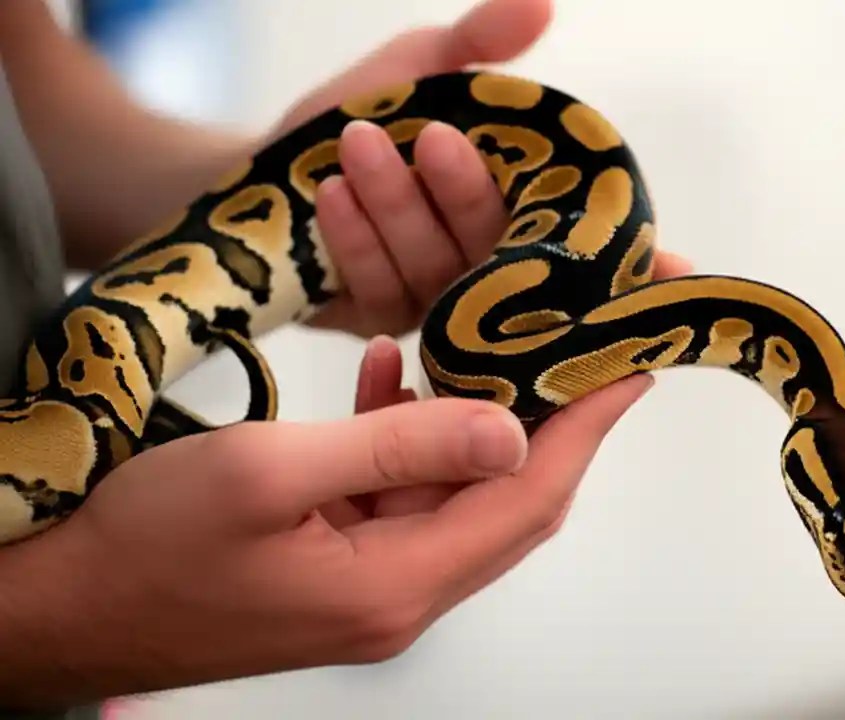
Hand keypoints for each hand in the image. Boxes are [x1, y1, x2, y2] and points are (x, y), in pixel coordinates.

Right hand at [0, 356, 654, 708]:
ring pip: (460, 496)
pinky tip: (395, 374)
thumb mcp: (267, 475)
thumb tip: (509, 429)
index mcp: (392, 584)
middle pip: (510, 503)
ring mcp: (369, 585)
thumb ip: (395, 446)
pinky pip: (403, 497)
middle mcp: (398, 596)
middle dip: (554, 423)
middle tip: (581, 347)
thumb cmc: (143, 547)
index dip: (586, 429)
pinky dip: (413, 437)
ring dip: (478, 424)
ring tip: (494, 345)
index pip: (529, 499)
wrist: (63, 606)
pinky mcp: (339, 565)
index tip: (629, 365)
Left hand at [270, 0, 553, 336]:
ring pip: (432, 266)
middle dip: (456, 190)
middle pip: (488, 242)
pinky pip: (379, 289)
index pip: (539, 209)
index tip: (465, 133)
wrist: (273, 168)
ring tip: (356, 143)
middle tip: (429, 135)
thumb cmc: (366, 118)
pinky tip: (330, 194)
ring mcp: (438, 300)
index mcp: (515, 204)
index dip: (516, 182)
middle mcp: (488, 261)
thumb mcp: (421, 68)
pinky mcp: (384, 323)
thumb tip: (540, 5)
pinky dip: (356, 239)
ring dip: (395, 203)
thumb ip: (478, 42)